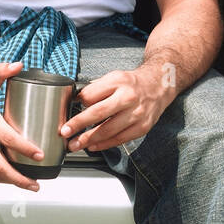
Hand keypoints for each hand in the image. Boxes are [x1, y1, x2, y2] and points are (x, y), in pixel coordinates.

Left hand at [60, 62, 175, 152]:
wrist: (159, 85)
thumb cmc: (131, 83)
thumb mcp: (113, 78)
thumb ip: (95, 89)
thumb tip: (74, 103)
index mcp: (118, 81)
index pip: (91, 94)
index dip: (77, 103)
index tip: (66, 112)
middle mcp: (128, 97)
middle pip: (98, 112)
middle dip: (78, 124)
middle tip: (65, 132)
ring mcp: (137, 113)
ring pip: (108, 130)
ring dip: (89, 139)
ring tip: (75, 144)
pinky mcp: (142, 127)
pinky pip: (119, 139)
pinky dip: (104, 144)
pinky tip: (92, 146)